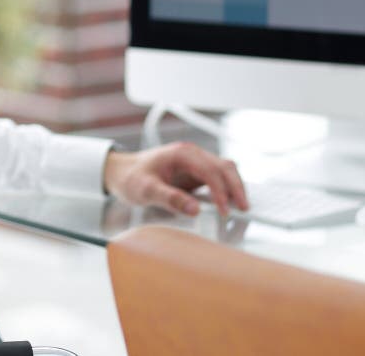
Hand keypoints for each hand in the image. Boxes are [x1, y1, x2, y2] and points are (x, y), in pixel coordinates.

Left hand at [103, 141, 247, 216]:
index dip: (220, 191)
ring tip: (241, 207)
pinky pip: (217, 178)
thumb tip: (195, 210)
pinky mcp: (195, 172)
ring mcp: (195, 162)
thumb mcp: (146, 190)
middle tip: (243, 208)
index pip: (209, 170)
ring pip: (224, 170)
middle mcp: (191, 154)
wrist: (121, 172)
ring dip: (234, 186)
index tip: (223, 210)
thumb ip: (169, 199)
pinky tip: (229, 203)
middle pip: (223, 167)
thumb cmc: (131, 177)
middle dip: (236, 187)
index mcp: (181, 153)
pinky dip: (227, 189)